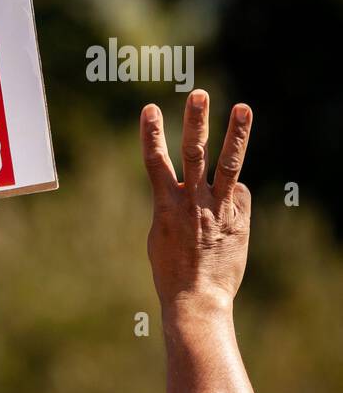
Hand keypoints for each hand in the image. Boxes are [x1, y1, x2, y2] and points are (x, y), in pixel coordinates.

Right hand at [140, 90, 251, 312]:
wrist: (196, 298)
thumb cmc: (171, 270)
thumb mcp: (160, 234)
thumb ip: (174, 206)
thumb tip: (192, 189)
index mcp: (165, 206)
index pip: (155, 161)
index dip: (152, 133)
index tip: (150, 108)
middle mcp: (192, 202)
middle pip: (194, 154)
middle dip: (195, 121)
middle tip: (198, 94)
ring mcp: (218, 209)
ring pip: (228, 165)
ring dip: (237, 134)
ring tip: (243, 107)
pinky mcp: (239, 219)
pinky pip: (238, 196)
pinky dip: (233, 195)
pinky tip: (226, 213)